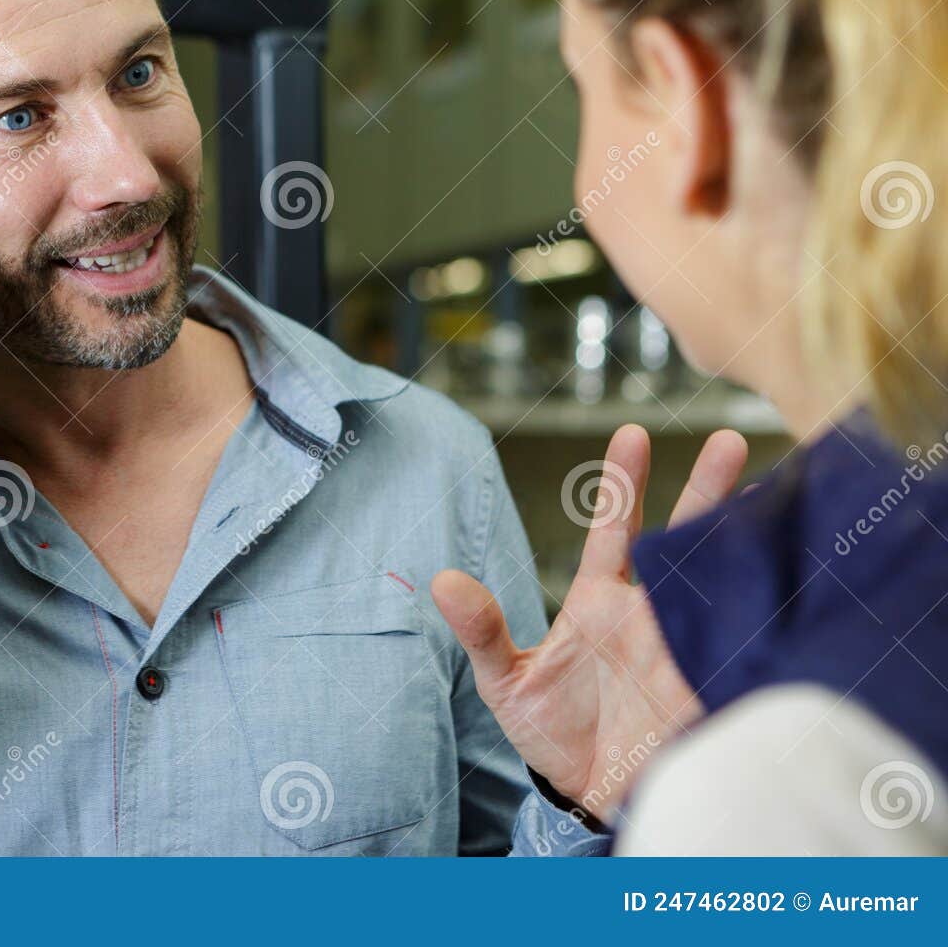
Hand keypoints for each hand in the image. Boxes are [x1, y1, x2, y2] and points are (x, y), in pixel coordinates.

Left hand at [431, 424, 747, 822]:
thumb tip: (441, 581)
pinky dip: (767, 614)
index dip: (623, 482)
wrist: (593, 799)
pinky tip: (793, 581)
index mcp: (600, 603)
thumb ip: (482, 632)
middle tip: (731, 441)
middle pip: (683, 539)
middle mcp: (649, 614)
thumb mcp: (507, 684)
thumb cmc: (553, 736)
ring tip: (779, 497)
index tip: (632, 435)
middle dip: (709, 491)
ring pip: (721, 580)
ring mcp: (685, 644)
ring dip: (746, 541)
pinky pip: (744, 640)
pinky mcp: (712, 683)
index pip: (614, 529)